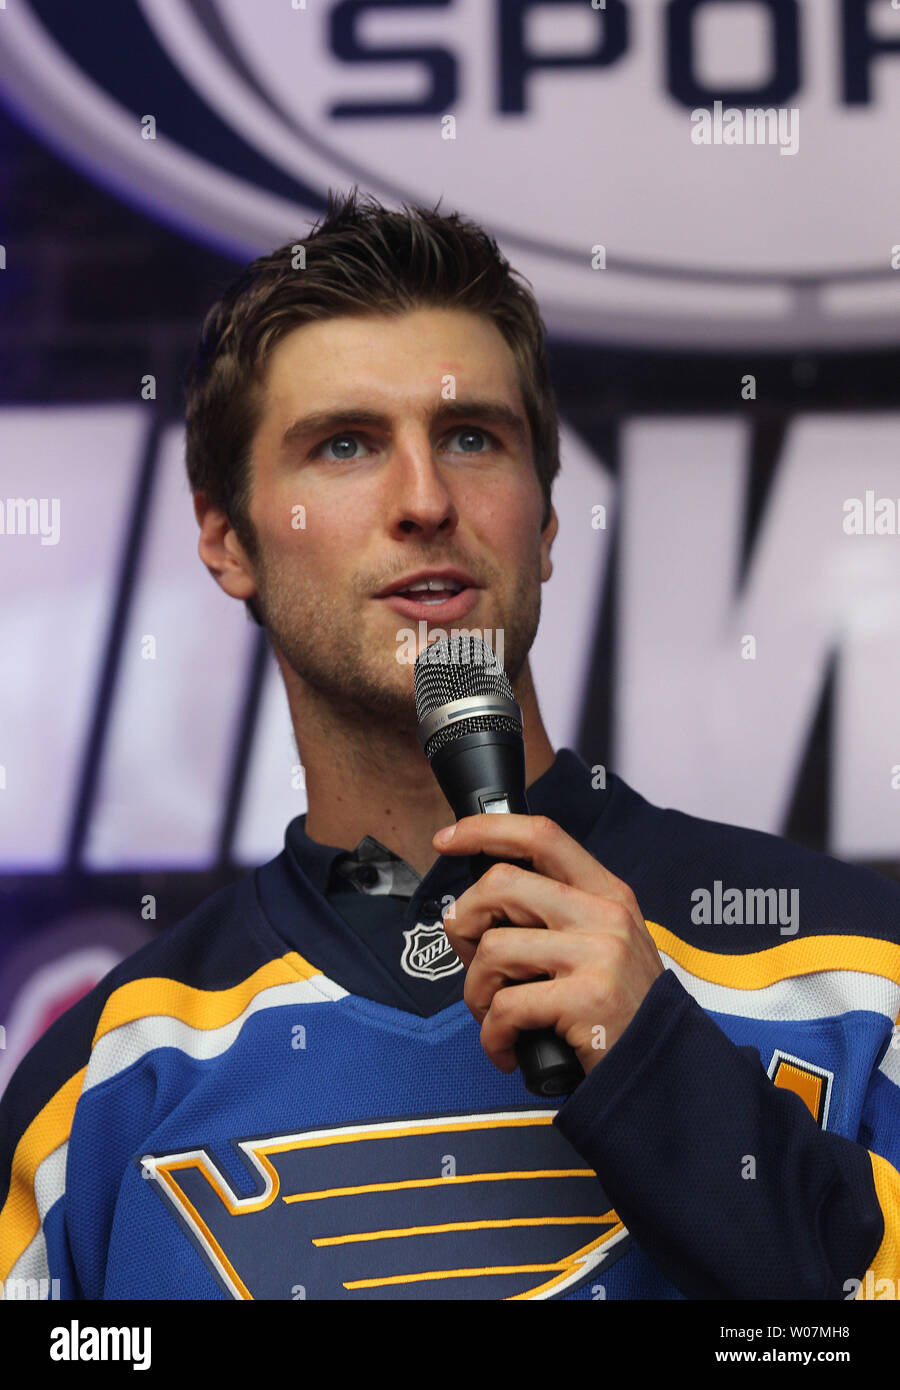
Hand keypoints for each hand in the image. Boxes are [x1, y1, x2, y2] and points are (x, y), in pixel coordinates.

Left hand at [432, 813, 663, 1079]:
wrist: (664, 1070)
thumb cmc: (619, 1011)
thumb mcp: (603, 944)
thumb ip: (555, 915)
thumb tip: (479, 907)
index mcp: (606, 893)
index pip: (541, 836)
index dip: (486, 830)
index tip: (448, 838)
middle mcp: (605, 914)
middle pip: (501, 885)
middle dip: (464, 923)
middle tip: (469, 959)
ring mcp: (599, 954)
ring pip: (494, 949)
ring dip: (476, 992)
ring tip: (494, 1017)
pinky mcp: (587, 999)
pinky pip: (506, 1007)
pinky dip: (492, 1035)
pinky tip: (507, 1048)